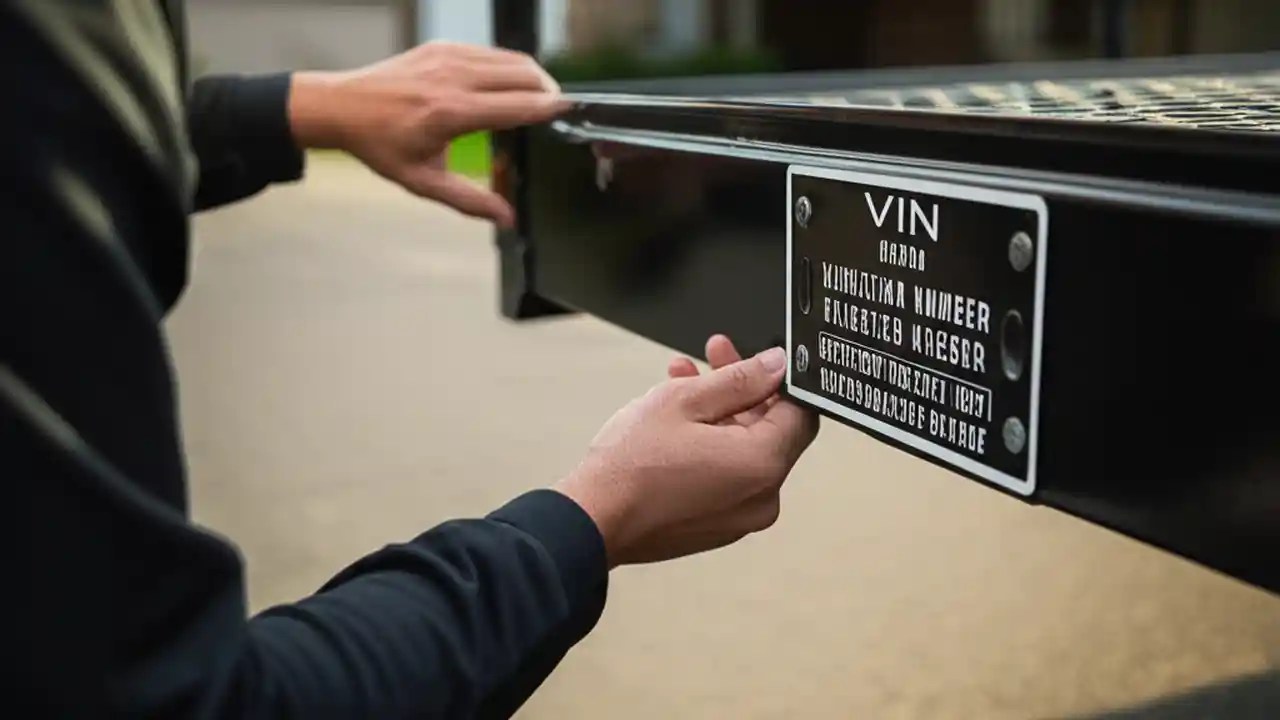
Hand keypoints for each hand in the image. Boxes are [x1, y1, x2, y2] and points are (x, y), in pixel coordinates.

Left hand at [288, 42, 567, 226]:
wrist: (343, 107)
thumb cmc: (381, 144)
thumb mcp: (424, 182)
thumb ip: (470, 201)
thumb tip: (508, 220)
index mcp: (449, 114)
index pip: (516, 105)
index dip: (548, 108)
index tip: (569, 113)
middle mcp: (451, 79)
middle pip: (522, 75)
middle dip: (547, 91)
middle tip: (557, 110)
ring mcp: (447, 56)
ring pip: (511, 58)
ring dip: (532, 76)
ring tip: (541, 98)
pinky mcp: (443, 46)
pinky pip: (490, 52)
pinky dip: (508, 67)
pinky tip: (511, 85)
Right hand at [555, 338, 818, 566]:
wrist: (593, 520)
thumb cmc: (631, 465)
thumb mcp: (685, 400)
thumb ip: (739, 378)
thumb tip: (776, 365)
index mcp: (762, 465)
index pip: (800, 413)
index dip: (780, 380)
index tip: (757, 359)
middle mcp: (762, 498)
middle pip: (770, 430)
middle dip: (742, 390)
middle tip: (714, 357)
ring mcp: (741, 517)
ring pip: (745, 451)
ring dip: (721, 414)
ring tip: (683, 382)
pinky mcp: (718, 526)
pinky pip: (729, 477)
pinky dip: (712, 446)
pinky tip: (680, 422)